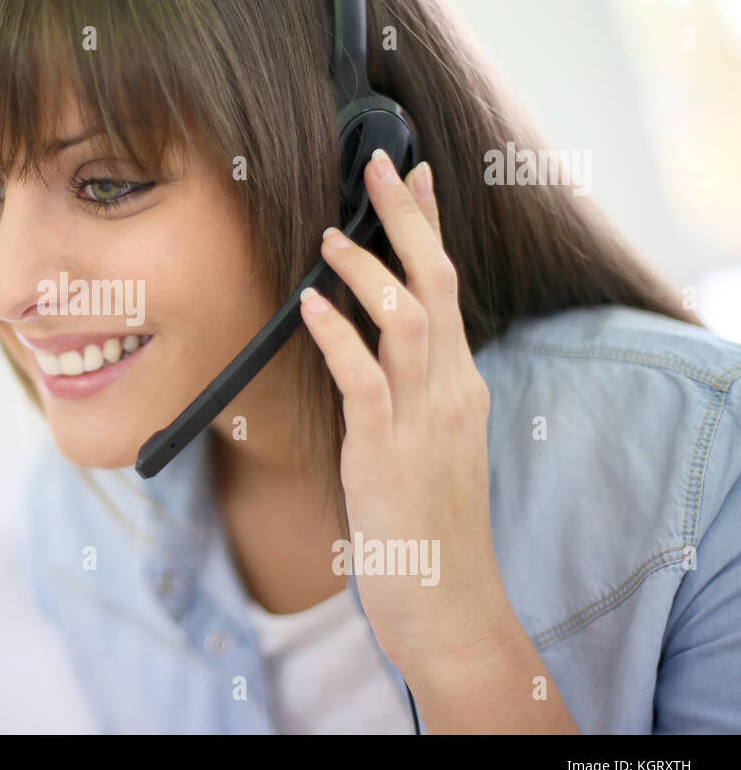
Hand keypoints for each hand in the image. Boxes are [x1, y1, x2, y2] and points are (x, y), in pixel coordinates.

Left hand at [298, 149, 508, 676]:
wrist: (448, 603)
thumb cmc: (429, 527)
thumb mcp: (427, 447)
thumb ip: (407, 394)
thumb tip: (366, 349)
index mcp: (460, 387)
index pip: (448, 289)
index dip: (429, 229)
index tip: (413, 177)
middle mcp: (451, 393)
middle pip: (436, 285)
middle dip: (406, 222)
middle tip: (379, 166)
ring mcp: (425, 422)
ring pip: (407, 321)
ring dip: (368, 271)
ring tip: (330, 232)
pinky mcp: (389, 455)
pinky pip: (364, 381)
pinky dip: (338, 337)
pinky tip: (310, 304)